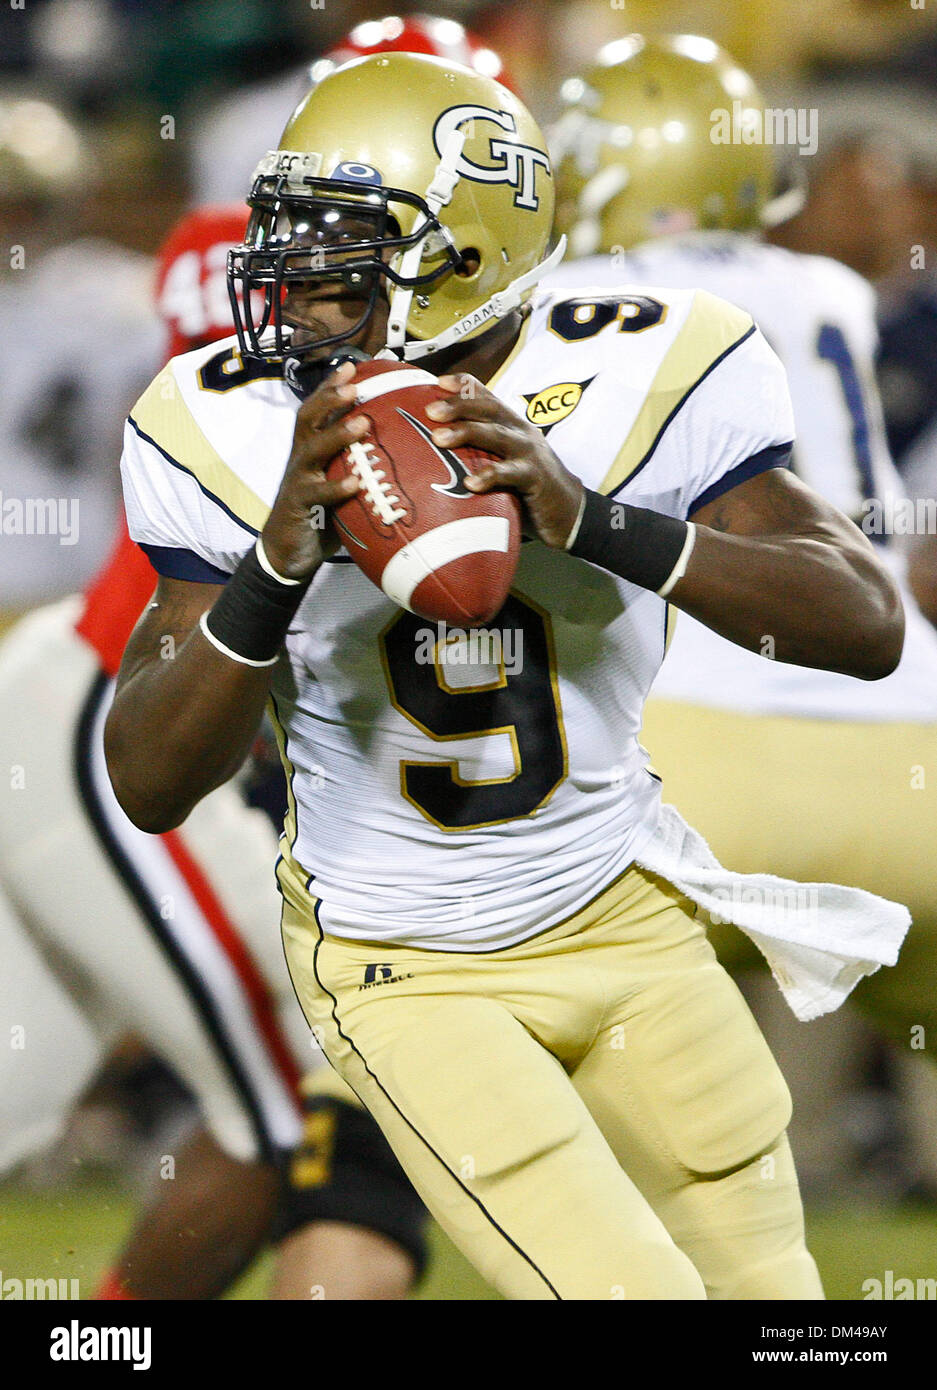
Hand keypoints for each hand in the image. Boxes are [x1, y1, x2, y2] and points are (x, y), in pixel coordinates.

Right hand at [261, 360, 364, 579]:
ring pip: (312, 450)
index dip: (331, 387)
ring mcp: (299, 480)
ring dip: (336, 434)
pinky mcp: (299, 506)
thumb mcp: (338, 481)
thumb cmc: (321, 512)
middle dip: (329, 398)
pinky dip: (336, 488)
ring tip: (362, 423)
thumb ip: (357, 463)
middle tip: (353, 385)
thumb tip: (401, 449)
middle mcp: (302, 458)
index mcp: (310, 448)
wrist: (289, 551)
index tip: (352, 366)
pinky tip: (355, 483)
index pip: (317, 409)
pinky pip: (317, 494)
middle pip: (308, 419)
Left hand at [425, 374, 583, 549]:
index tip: (439, 381)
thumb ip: (479, 455)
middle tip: (430, 411)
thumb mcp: (504, 464)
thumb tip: (435, 457)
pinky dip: (490, 475)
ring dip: (466, 433)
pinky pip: (511, 474)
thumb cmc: (528, 489)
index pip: (488, 398)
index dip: (466, 386)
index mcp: (512, 426)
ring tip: (438, 438)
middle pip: (489, 410)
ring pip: (497, 435)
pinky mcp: (537, 478)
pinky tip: (471, 483)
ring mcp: (530, 453)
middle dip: (459, 406)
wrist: (570, 512)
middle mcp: (521, 432)